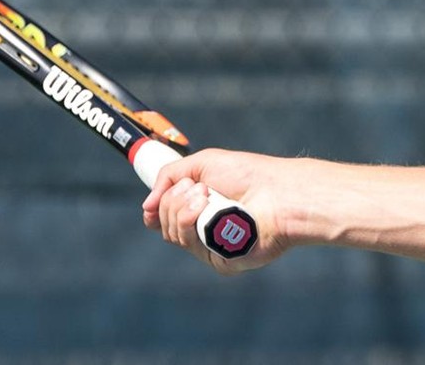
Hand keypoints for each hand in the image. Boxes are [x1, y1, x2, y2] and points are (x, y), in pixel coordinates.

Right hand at [142, 148, 295, 273]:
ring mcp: (212, 247)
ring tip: (207, 195)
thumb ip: (168, 177)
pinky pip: (192, 246)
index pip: (162, 219)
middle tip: (199, 187)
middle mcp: (204, 230)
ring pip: (174, 235)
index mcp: (200, 209)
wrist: (278, 192)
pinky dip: (197, 223)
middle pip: (164, 226)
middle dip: (173, 201)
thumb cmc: (248, 175)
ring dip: (184, 209)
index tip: (153, 202)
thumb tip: (146, 206)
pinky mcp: (222, 260)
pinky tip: (214, 211)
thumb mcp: (201, 164)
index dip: (154, 212)